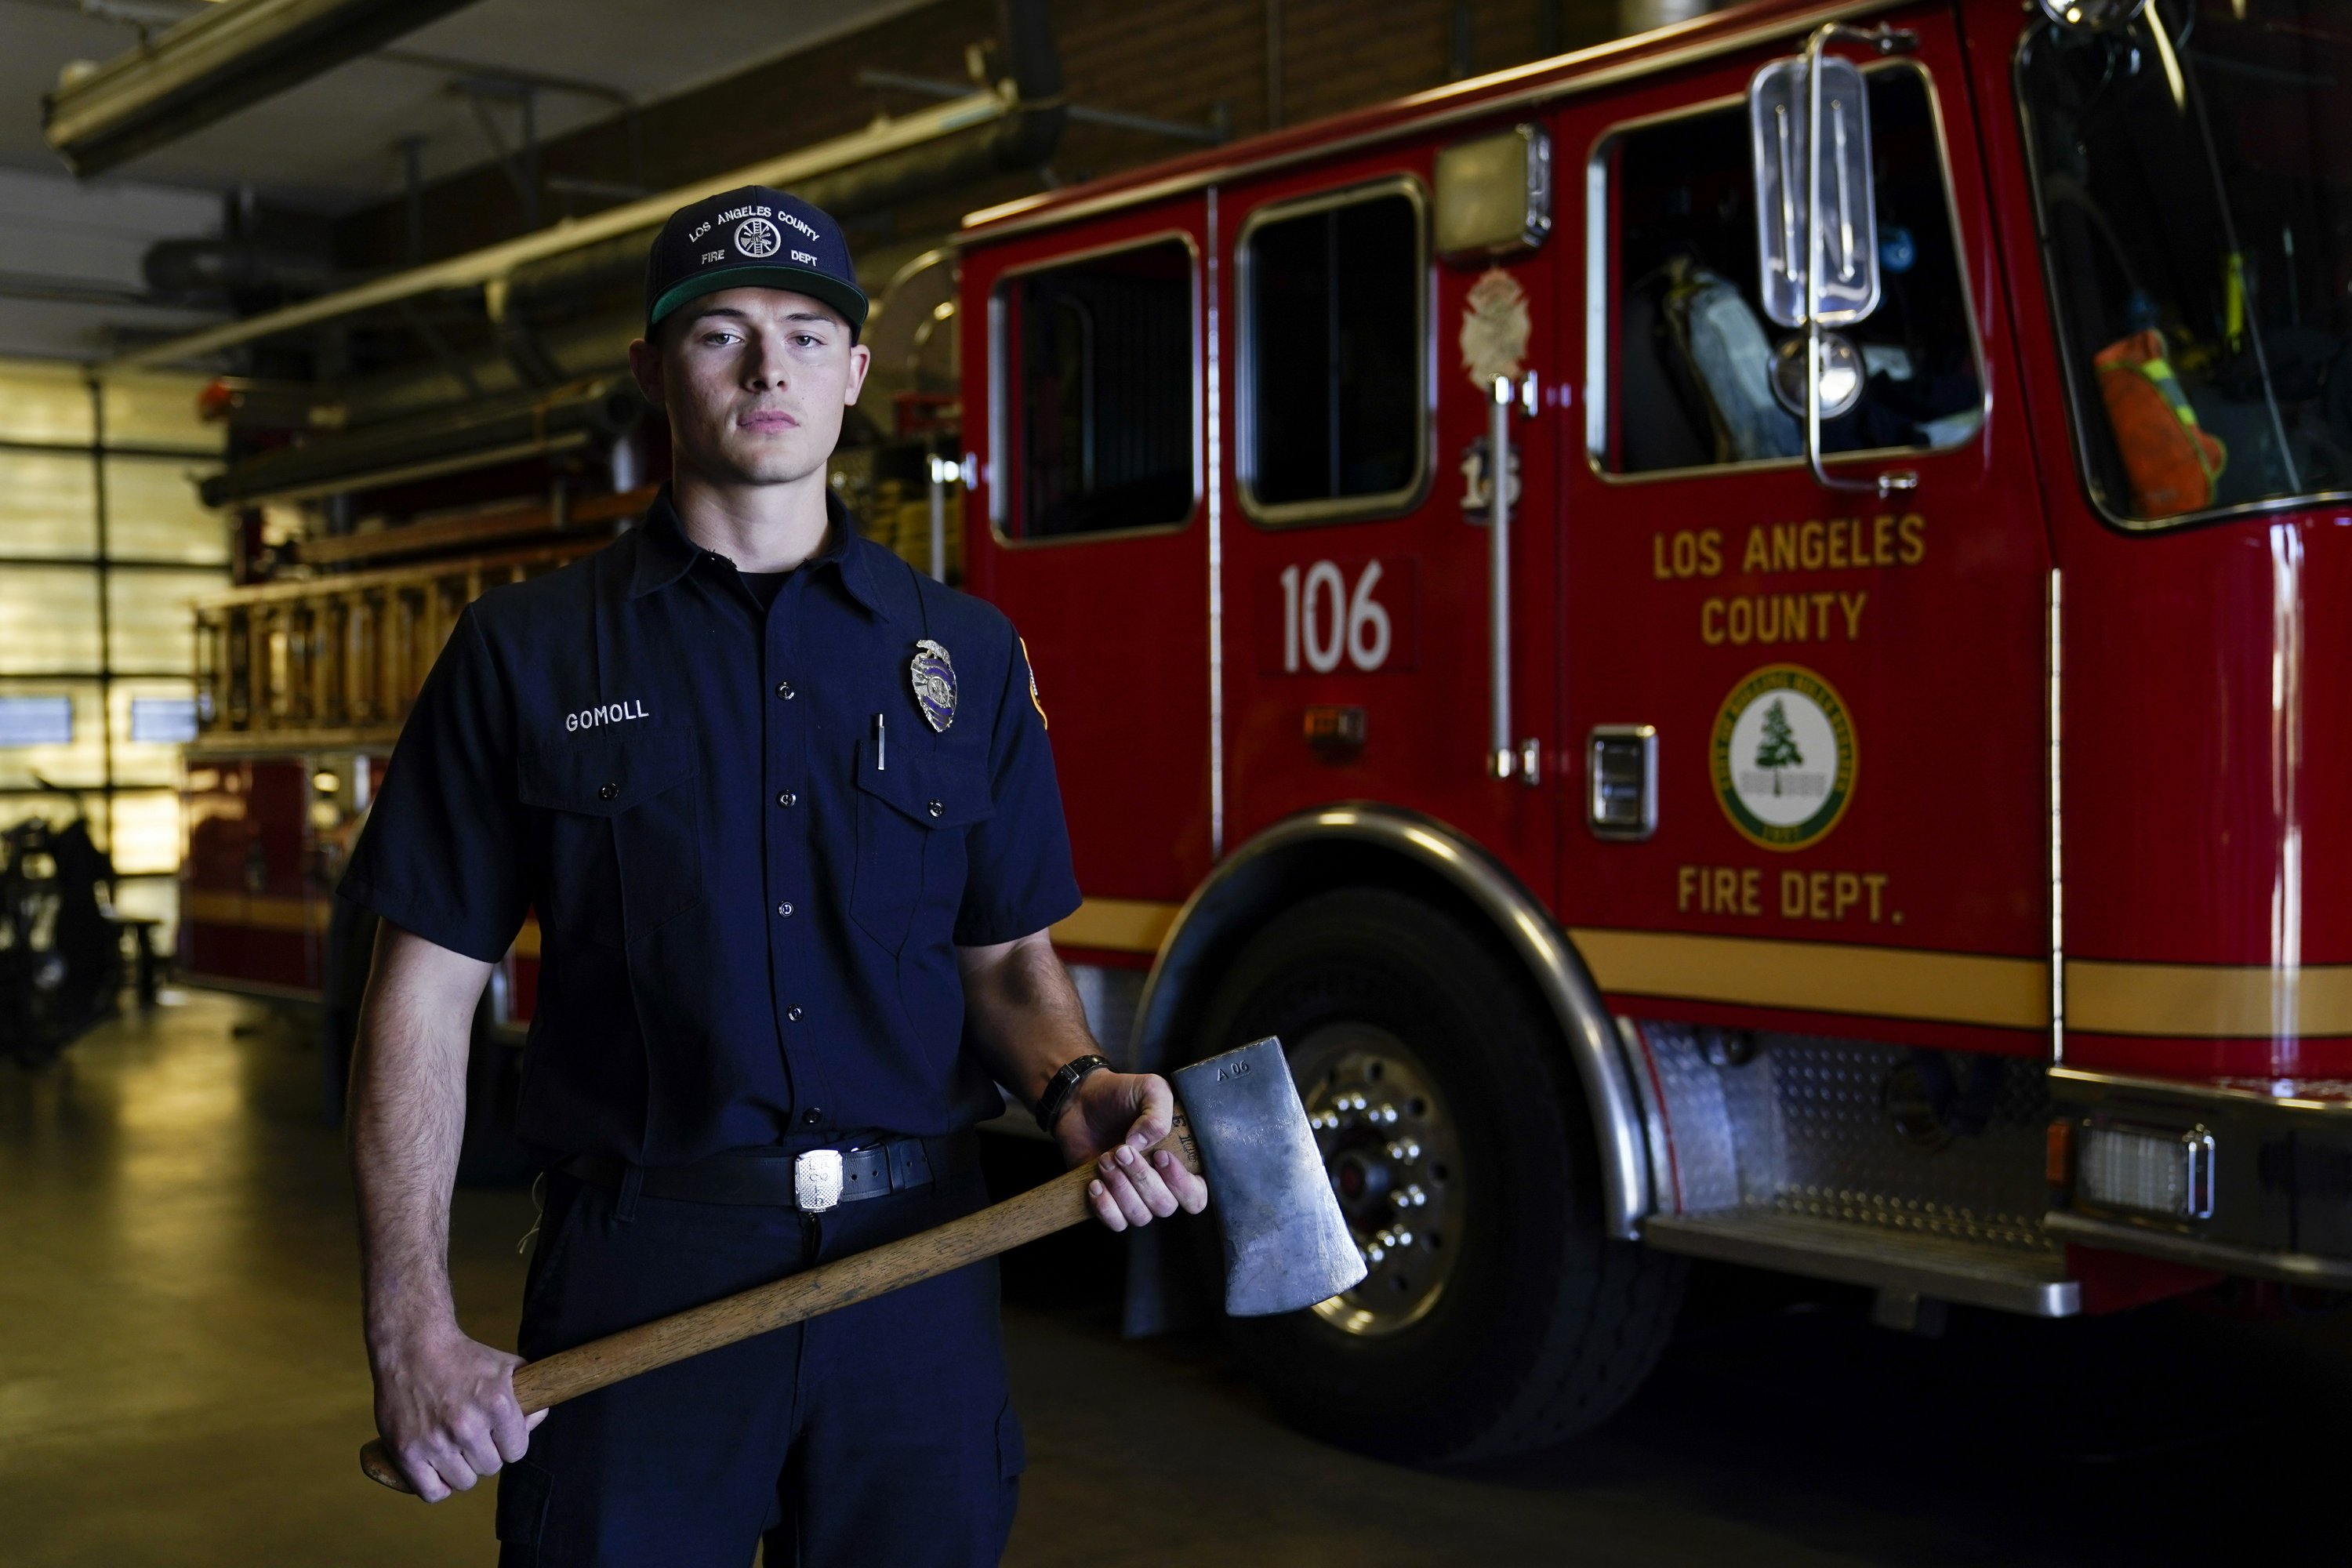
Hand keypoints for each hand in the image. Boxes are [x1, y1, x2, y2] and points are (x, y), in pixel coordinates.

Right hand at [369, 1321, 546, 1501]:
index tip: (498, 1433)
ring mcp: (434, 1442)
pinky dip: (437, 1486)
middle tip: (473, 1436)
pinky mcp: (406, 1452)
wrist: (412, 1347)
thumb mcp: (505, 1366)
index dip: (509, 1443)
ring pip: (463, 1482)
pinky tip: (438, 1469)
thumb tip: (537, 1419)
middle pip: (490, 1468)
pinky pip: (431, 1492)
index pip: (516, 1451)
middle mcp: (466, 1426)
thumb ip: (528, 1394)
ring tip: (454, 1448)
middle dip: (485, 1454)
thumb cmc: (462, 1357)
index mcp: (496, 1404)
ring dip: (462, 1470)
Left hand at [1053, 1069, 1209, 1231]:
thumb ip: (1159, 1114)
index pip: (1196, 1194)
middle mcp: (1162, 1185)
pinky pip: (1115, 1223)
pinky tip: (1094, 1183)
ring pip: (1140, 1216)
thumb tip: (1144, 1144)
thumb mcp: (1150, 1090)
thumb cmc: (1122, 1095)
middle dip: (1142, 1179)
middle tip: (1121, 1151)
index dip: (1182, 1184)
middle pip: (1165, 1206)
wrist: (1082, 1100)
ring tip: (1105, 1159)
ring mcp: (1136, 1196)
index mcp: (1181, 1162)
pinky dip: (1105, 1206)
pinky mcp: (1110, 1203)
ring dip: (1121, 1189)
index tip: (1160, 1156)